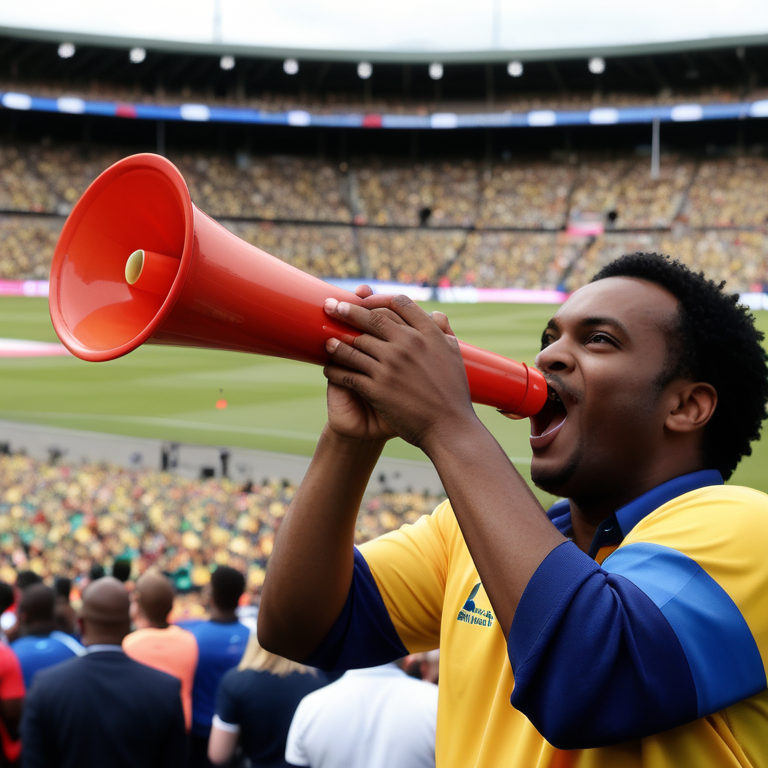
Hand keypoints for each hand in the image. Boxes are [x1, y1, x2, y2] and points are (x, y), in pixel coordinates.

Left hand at [322, 292, 478, 450]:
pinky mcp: (378, 388)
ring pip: (355, 345)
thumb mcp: (454, 355)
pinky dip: (336, 369)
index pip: (399, 304)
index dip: (379, 299)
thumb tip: (435, 314)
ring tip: (328, 341)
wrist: (449, 427)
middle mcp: (408, 344)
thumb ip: (443, 331)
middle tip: (332, 306)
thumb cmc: (453, 392)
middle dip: (348, 310)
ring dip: (337, 342)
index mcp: (428, 334)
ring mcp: (391, 366)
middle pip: (372, 318)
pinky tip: (328, 368)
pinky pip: (348, 373)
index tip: (364, 300)